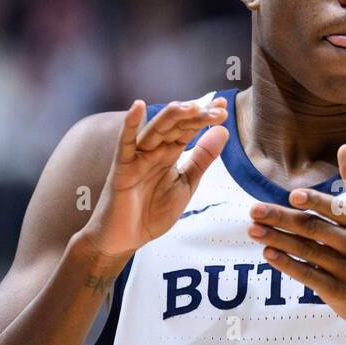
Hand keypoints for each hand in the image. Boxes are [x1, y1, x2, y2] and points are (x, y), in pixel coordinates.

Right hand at [82, 97, 228, 258]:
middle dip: (196, 117)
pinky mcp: (122, 168)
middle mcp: (154, 150)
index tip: (223, 107)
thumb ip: (202, 158)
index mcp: (169, 154)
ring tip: (191, 106)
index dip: (204, 118)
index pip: (188, 129)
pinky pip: (125, 143)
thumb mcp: (186, 184)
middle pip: (176, 126)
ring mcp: (137, 157)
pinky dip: (129, 125)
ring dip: (173, 117)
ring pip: (155, 130)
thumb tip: (222, 131)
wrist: (126, 238)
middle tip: (217, 109)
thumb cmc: (152, 212)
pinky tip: (137, 106)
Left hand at [247, 144, 345, 331]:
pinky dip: (287, 265)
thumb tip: (345, 146)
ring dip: (278, 239)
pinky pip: (308, 276)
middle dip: (282, 219)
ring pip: (308, 251)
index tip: (292, 196)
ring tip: (253, 230)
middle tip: (254, 210)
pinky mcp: (337, 291)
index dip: (315, 203)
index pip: (337, 210)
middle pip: (315, 229)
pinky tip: (268, 254)